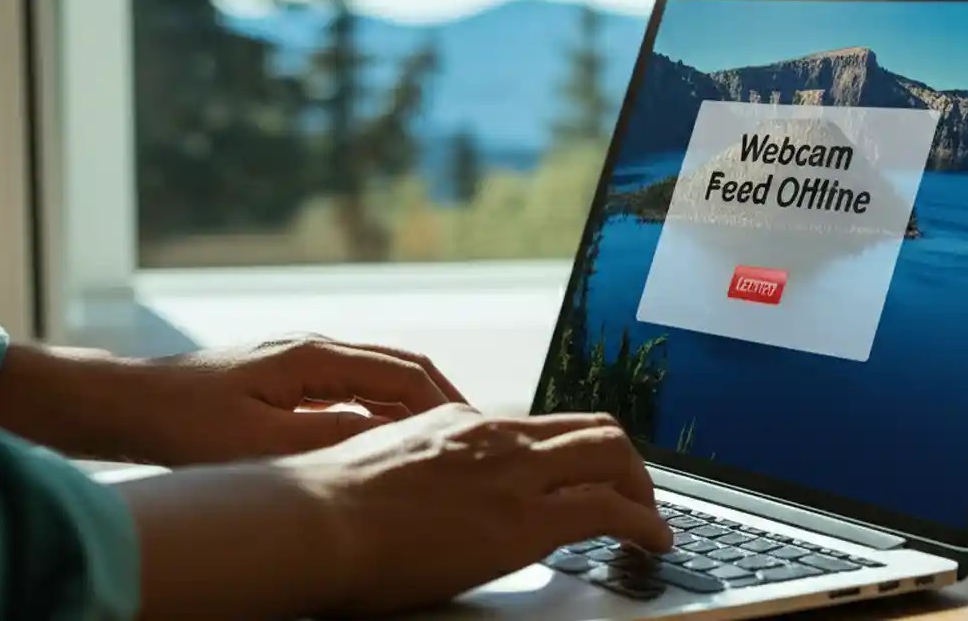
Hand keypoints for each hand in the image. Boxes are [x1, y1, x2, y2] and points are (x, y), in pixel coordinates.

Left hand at [0, 335, 465, 464]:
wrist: (126, 405)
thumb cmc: (184, 422)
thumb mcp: (261, 440)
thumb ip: (328, 435)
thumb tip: (389, 435)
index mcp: (315, 357)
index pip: (405, 375)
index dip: (447, 404)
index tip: (477, 435)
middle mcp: (314, 350)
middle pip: (401, 369)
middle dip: (442, 401)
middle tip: (475, 440)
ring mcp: (300, 362)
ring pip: (378, 380)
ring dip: (413, 408)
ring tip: (441, 446)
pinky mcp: (286, 380)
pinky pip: (353, 392)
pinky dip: (382, 413)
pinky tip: (386, 445)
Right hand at [117, 404, 672, 619]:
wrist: (314, 520)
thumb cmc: (328, 507)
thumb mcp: (384, 465)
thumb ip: (423, 469)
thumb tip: (430, 491)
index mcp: (462, 423)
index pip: (543, 425)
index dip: (578, 449)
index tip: (589, 473)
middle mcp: (497, 437)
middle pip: (592, 429)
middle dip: (625, 462)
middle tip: (636, 495)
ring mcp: (514, 473)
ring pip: (610, 456)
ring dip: (642, 490)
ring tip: (651, 522)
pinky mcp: (525, 519)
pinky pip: (609, 509)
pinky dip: (644, 524)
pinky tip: (653, 543)